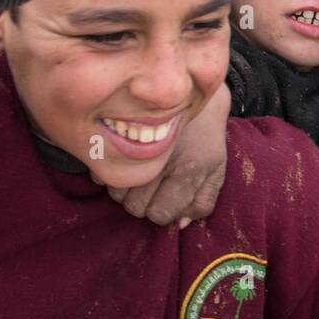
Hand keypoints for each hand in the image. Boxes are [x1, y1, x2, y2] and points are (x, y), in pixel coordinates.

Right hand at [102, 84, 229, 225]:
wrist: (194, 93)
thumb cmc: (206, 137)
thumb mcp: (216, 169)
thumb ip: (204, 201)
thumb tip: (182, 224)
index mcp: (188, 169)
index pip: (160, 213)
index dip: (162, 212)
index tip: (165, 200)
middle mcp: (162, 159)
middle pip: (134, 207)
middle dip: (142, 203)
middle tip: (150, 189)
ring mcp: (137, 144)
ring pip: (116, 191)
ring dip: (125, 189)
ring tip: (139, 176)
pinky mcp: (118, 133)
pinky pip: (101, 169)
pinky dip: (110, 171)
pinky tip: (125, 163)